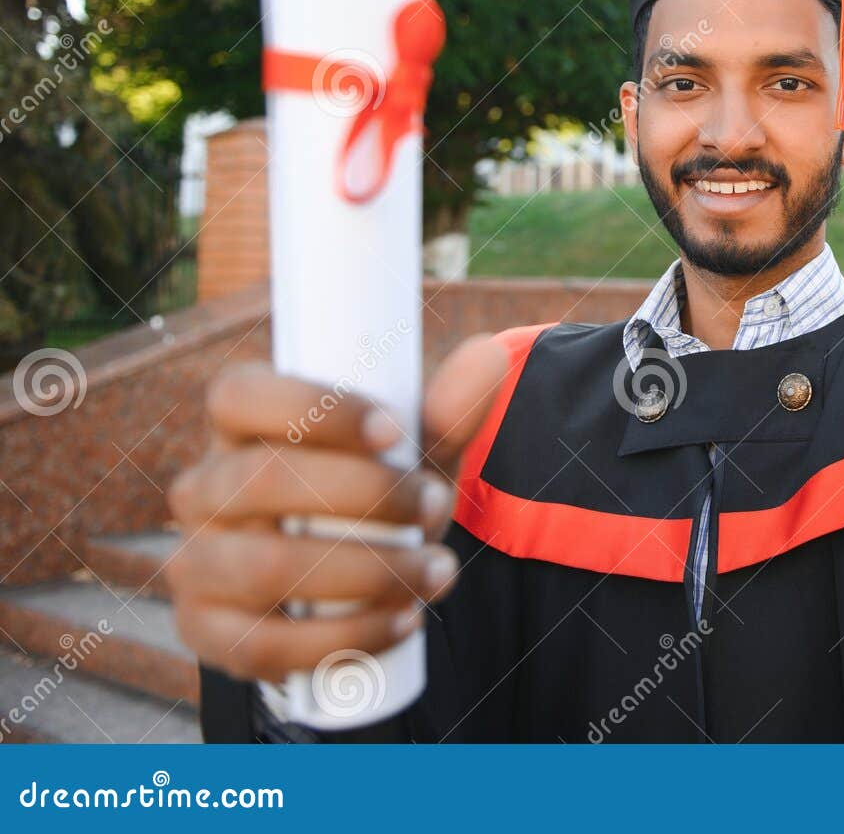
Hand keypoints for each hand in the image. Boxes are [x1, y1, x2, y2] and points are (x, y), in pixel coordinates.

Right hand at [167, 334, 509, 681]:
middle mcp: (204, 489)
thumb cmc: (372, 492)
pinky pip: (262, 644)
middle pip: (261, 480)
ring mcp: (196, 563)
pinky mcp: (208, 631)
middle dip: (366, 494)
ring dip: (368, 572)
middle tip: (436, 503)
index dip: (313, 406)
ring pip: (265, 567)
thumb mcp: (410, 453)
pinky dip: (345, 636)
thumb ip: (446, 411)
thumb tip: (489, 355)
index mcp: (239, 425)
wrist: (348, 579)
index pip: (240, 395)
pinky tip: (402, 620)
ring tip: (437, 570)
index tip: (394, 430)